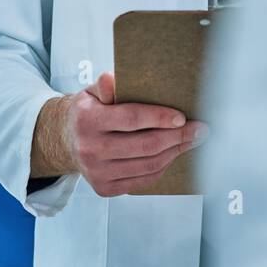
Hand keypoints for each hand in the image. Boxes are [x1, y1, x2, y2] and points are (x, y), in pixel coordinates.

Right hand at [62, 71, 207, 196]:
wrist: (66, 140)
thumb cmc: (88, 112)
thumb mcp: (91, 92)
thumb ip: (105, 85)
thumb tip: (112, 78)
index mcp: (87, 120)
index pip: (130, 118)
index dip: (160, 118)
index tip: (182, 117)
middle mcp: (89, 149)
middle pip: (144, 145)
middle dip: (177, 137)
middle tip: (199, 130)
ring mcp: (96, 172)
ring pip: (147, 165)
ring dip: (175, 152)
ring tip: (191, 141)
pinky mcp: (104, 188)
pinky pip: (143, 180)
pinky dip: (162, 167)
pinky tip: (172, 154)